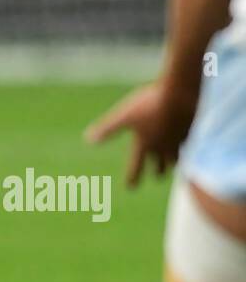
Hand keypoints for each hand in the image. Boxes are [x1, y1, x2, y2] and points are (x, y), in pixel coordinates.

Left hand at [84, 81, 198, 187]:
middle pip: (161, 167)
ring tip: (172, 162)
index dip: (132, 177)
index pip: (137, 167)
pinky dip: (186, 147)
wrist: (180, 95)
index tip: (130, 186)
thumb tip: (88, 140)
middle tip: (156, 175)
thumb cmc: (149, 105)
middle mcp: (163, 148)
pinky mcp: (193, 132)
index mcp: (145, 145)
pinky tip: (186, 142)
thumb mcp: (124, 116)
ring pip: (177, 159)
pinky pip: (189, 145)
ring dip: (173, 162)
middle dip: (158, 171)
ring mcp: (180, 141)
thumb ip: (108, 129)